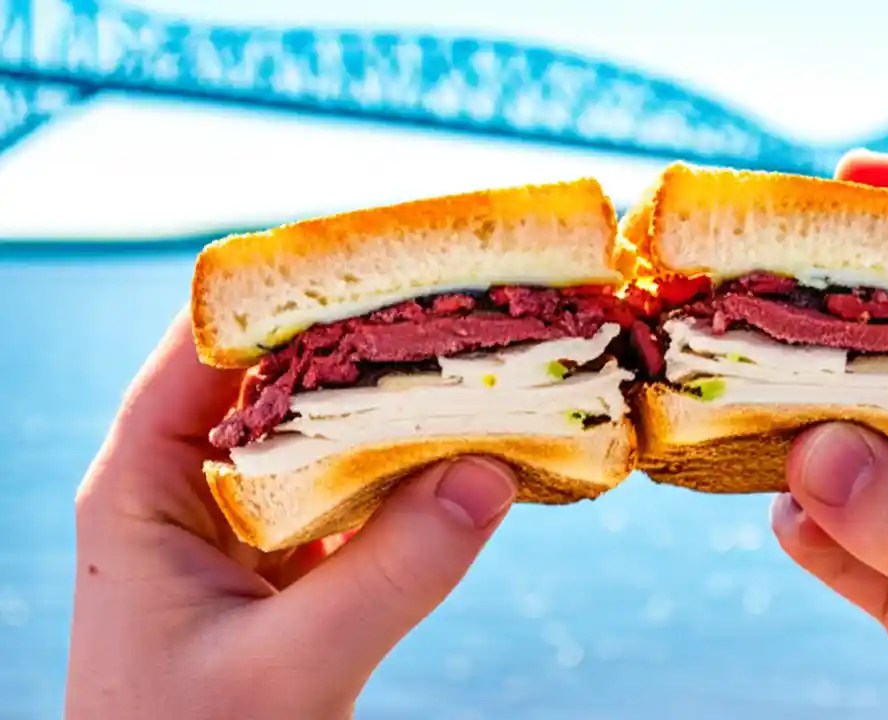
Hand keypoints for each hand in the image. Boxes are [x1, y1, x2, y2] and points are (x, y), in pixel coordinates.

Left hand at [67, 310, 516, 718]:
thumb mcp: (290, 668)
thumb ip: (391, 575)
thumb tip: (492, 474)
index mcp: (139, 488)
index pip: (204, 350)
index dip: (287, 292)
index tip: (384, 255)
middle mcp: (186, 491)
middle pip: (277, 382)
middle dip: (366, 345)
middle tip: (459, 307)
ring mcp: (241, 529)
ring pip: (322, 437)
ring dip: (396, 409)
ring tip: (478, 371)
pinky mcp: (289, 570)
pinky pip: (354, 496)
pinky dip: (409, 475)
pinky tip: (466, 457)